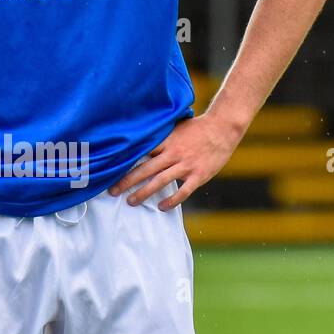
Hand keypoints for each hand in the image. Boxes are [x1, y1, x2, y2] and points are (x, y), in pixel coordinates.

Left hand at [107, 111, 242, 209]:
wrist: (223, 128)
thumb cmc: (197, 128)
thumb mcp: (175, 127)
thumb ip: (160, 135)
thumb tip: (140, 137)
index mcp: (166, 141)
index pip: (141, 153)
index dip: (125, 163)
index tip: (110, 170)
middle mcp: (173, 154)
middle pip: (145, 169)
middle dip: (127, 181)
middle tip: (112, 191)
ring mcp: (186, 165)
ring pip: (160, 182)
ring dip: (143, 193)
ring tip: (131, 202)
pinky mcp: (198, 175)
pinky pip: (183, 192)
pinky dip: (171, 201)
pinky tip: (161, 207)